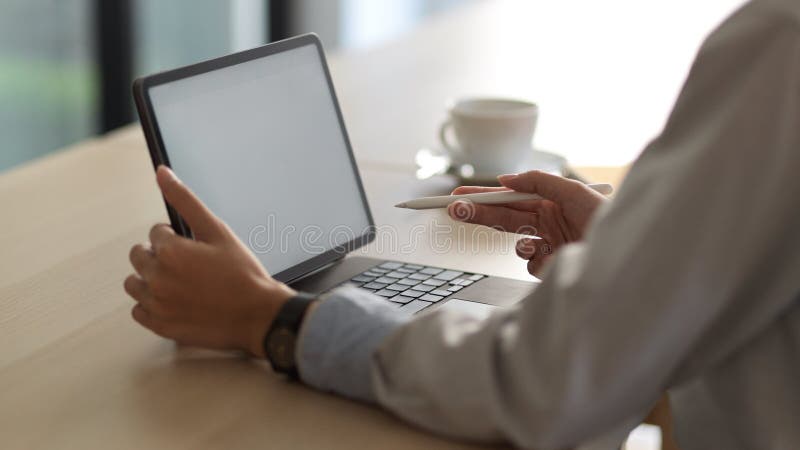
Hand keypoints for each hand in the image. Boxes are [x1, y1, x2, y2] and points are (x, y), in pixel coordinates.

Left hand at [124, 166, 295, 357]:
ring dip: (150, 278)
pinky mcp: (160, 326)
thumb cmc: (243, 274)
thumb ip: (185, 200)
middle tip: (189, 264)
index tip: (196, 249)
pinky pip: (139, 311)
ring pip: (134, 283)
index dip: (177, 237)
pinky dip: (152, 304)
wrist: (258, 315)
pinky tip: (175, 300)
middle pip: (139, 256)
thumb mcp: (217, 231)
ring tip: (179, 282)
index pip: (155, 233)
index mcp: (169, 252)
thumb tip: (161, 173)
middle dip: (159, 255)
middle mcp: (157, 279)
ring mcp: (157, 305)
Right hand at [448, 170, 606, 275]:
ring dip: (521, 244)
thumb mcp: (572, 190)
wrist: (624, 252)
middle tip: (453, 209)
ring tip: (537, 244)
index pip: (509, 199)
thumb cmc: (605, 217)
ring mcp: (550, 246)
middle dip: (479, 214)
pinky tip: (555, 258)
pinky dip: (538, 260)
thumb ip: (536, 181)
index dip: (483, 197)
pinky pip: (531, 264)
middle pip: (505, 218)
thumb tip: (505, 179)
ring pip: (518, 245)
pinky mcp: (552, 267)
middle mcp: (548, 223)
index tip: (458, 196)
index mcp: (550, 203)